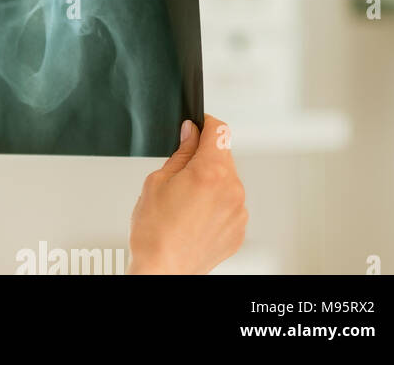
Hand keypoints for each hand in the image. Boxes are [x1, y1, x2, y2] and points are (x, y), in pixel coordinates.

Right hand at [128, 114, 247, 273]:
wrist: (163, 270)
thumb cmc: (154, 232)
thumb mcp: (157, 181)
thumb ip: (180, 153)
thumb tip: (190, 133)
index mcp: (211, 173)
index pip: (219, 132)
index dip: (206, 124)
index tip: (198, 126)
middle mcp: (233, 190)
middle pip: (224, 157)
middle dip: (204, 158)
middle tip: (179, 174)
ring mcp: (239, 211)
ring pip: (227, 182)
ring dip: (210, 183)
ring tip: (184, 203)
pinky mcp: (239, 228)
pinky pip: (230, 205)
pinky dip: (215, 205)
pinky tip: (193, 217)